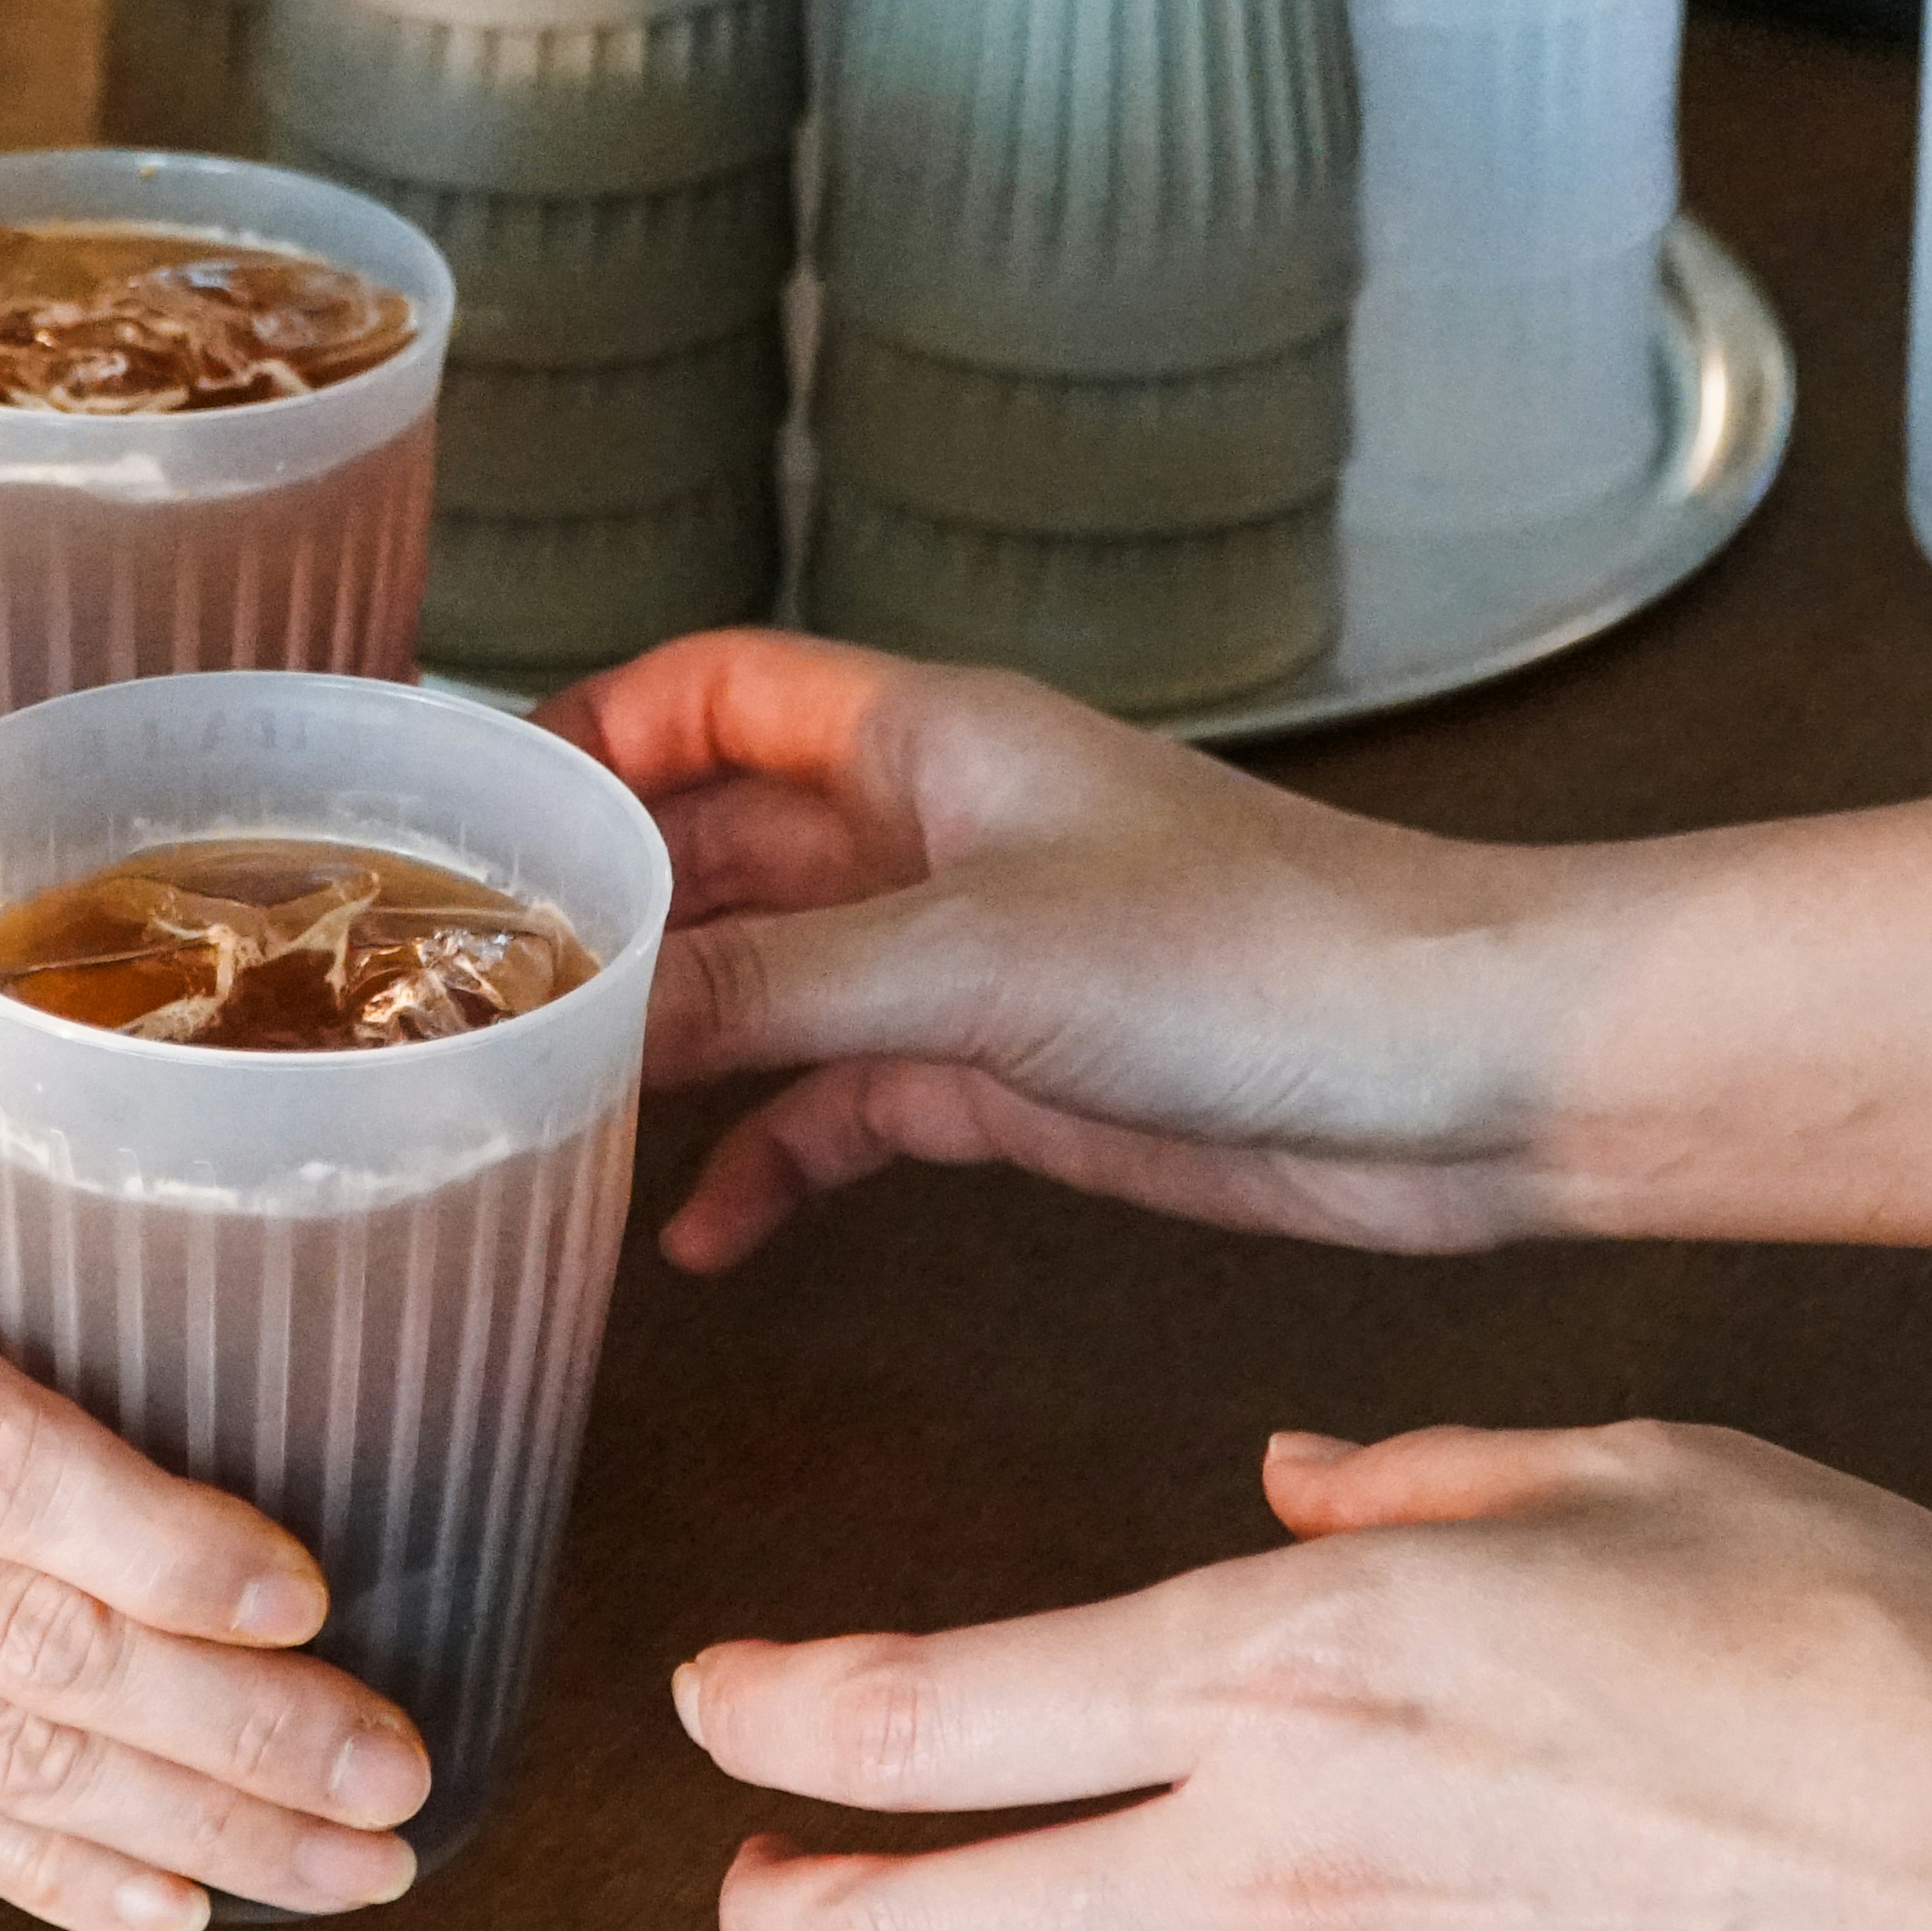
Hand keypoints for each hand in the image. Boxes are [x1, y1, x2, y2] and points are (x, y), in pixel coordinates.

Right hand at [0, 1145, 429, 1930]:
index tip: (310, 1593)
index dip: (170, 1549)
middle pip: (26, 1637)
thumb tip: (168, 1339)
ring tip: (348, 1867)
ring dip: (189, 1826)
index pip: (2, 1465)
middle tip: (397, 1776)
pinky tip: (170, 1903)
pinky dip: (42, 1868)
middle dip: (239, 1728)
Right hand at [534, 632, 1567, 1261]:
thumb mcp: (975, 963)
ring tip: (537, 1112)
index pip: (713, 690)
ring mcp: (969, 961)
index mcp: (927, 740)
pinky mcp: (1011, 1077)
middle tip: (461, 989)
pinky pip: (846, 1109)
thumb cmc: (1264, 957)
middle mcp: (934, 834)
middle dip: (604, 910)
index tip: (469, 813)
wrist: (1470, 1074)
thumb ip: (771, 990)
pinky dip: (772, 1163)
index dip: (592, 731)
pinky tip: (695, 1240)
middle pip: (719, 846)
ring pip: (769, 986)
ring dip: (669, 1045)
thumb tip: (585, 1019)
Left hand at [674, 1422, 1931, 1930]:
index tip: (719, 1711)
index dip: (769, 1719)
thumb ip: (1409, 1482)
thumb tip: (1293, 1484)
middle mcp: (1269, 1870)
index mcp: (1286, 1664)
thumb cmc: (1865, 1646)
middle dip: (777, 1915)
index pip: (911, 1715)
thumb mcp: (1613, 1467)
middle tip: (756, 1888)